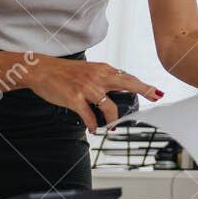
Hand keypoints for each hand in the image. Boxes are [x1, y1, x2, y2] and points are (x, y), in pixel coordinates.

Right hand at [28, 58, 162, 132]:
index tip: (156, 92)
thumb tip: (119, 87)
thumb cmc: (65, 72)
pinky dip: (93, 125)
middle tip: (155, 98)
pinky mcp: (74, 98)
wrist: (41, 70)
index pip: (127, 77)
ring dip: (113, 120)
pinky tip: (93, 129)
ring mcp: (86, 88)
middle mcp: (97, 76)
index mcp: (102, 69)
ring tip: (113, 127)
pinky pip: (89, 116)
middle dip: (143, 90)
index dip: (143, 85)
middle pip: (127, 83)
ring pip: (109, 107)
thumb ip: (103, 77)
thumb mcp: (88, 69)